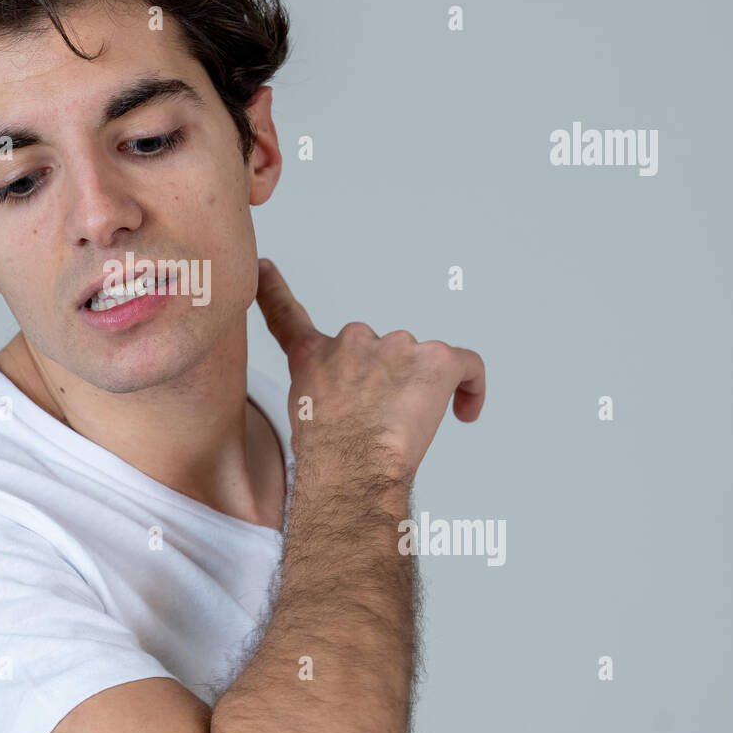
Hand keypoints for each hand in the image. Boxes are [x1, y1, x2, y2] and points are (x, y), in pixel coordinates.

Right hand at [254, 257, 484, 486]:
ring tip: (406, 428)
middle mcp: (353, 339)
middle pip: (378, 354)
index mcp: (314, 354)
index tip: (263, 268)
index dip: (274, 290)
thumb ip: (321, 396)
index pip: (289, 316)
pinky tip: (464, 412)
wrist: (352, 464)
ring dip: (417, 390)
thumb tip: (344, 412)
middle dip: (385, 383)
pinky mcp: (437, 360)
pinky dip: (470, 388)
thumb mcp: (302, 420)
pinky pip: (465, 365)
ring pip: (418, 364)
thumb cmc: (329, 455)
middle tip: (382, 422)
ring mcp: (397, 345)